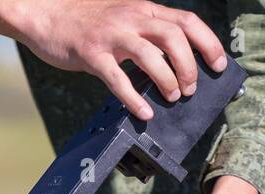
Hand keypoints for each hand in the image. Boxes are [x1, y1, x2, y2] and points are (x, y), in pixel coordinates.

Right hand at [0, 0, 225, 119]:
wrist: (45, 14)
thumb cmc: (87, 23)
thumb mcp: (123, 18)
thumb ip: (147, 35)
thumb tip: (175, 65)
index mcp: (143, 9)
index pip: (187, 21)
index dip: (208, 43)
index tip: (219, 65)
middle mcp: (131, 17)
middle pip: (174, 36)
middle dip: (189, 65)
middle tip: (190, 89)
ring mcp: (111, 35)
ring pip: (150, 54)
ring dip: (167, 79)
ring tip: (172, 97)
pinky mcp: (90, 53)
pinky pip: (116, 77)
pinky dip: (133, 97)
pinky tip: (143, 112)